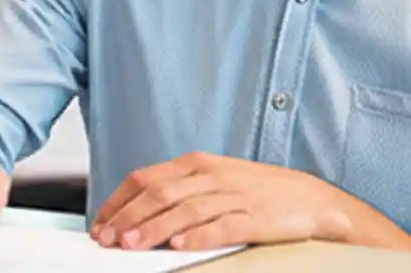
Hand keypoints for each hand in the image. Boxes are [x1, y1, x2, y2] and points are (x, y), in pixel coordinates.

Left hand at [91, 152, 367, 251]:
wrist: (310, 198)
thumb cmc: (256, 191)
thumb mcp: (213, 182)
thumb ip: (178, 192)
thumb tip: (138, 211)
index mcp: (196, 164)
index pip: (146, 179)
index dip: (119, 201)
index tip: (101, 222)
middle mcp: (211, 176)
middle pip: (159, 194)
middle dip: (128, 217)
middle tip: (108, 238)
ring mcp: (233, 195)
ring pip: (184, 210)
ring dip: (154, 228)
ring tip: (132, 245)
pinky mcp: (254, 217)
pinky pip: (221, 226)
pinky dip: (198, 236)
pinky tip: (180, 245)